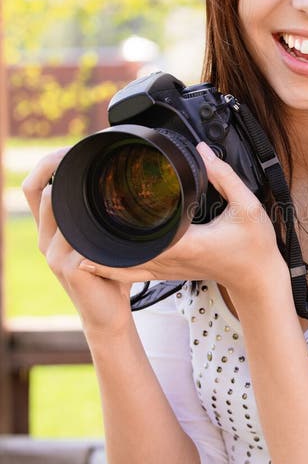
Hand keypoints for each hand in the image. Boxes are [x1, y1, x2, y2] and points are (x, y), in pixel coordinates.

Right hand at [22, 147, 134, 335]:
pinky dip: (94, 226)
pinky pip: (77, 237)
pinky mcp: (69, 267)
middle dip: (65, 170)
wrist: (108, 313)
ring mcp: (53, 254)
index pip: (34, 187)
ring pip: (58, 209)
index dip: (47, 164)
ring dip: (80, 196)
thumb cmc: (108, 272)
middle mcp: (46, 239)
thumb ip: (98, 214)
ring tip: (108, 187)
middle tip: (96, 159)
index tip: (71, 149)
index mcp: (50, 229)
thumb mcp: (101, 237)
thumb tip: (117, 180)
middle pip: (43, 192)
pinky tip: (112, 224)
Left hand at [75, 143, 287, 302]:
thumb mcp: (248, 206)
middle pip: (126, 255)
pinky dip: (114, 267)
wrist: (259, 278)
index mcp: (189, 243)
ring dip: (101, 257)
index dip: (117, 232)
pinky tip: (97, 260)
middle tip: (72, 223)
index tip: (94, 218)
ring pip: (126, 269)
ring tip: (74, 242)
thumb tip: (203, 150)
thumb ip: (225, 177)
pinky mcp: (171, 272)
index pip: (145, 240)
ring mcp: (171, 269)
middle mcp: (175, 259)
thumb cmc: (256, 245)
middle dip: (99, 242)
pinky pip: (136, 273)